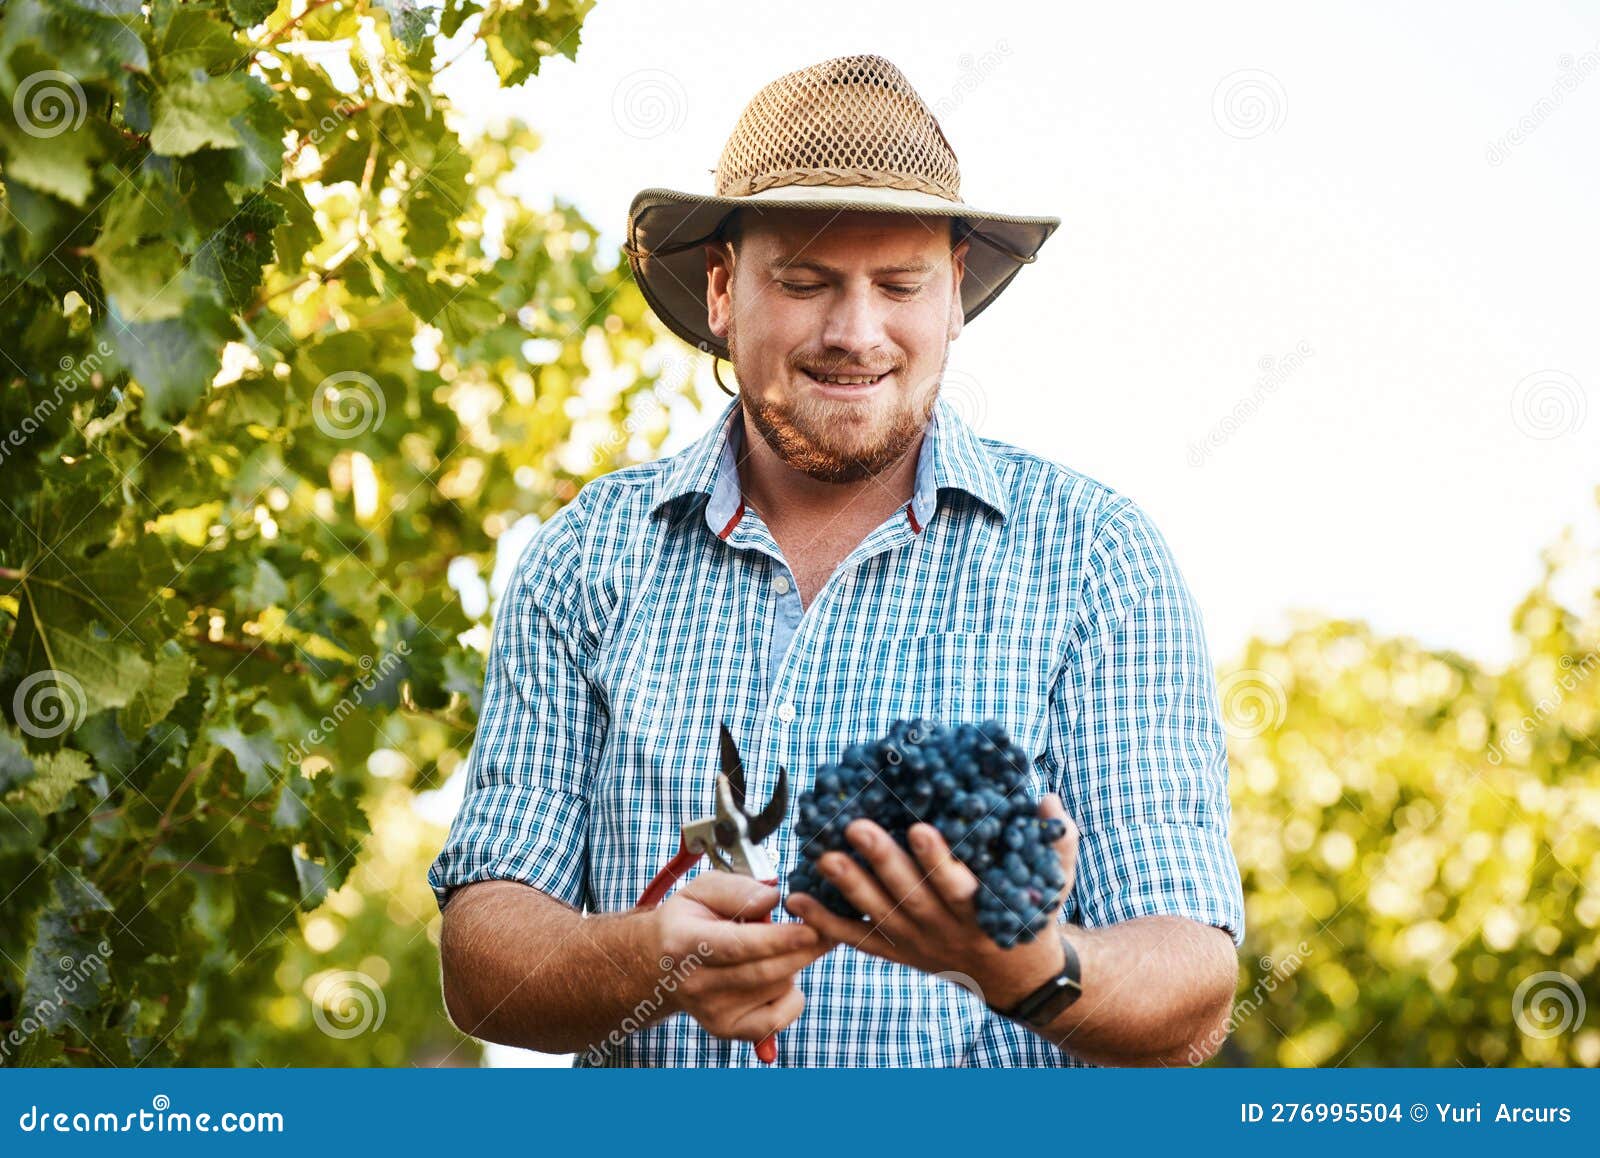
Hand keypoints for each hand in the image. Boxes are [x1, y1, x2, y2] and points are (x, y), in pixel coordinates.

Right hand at [652, 871, 836, 1043]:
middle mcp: (696, 984)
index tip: (812, 926)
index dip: (779, 939)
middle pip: (765, 971)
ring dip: (793, 963)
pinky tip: (781, 977)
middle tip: (828, 927)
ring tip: (784, 945)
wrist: (659, 966)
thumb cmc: (687, 920)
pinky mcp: (726, 1030)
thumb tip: (773, 899)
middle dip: (804, 948)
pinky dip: (792, 996)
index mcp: (685, 943)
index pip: (738, 946)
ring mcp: (711, 1012)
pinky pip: (779, 1017)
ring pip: (778, 987)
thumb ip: (737, 888)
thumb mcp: (702, 889)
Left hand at [784, 793, 1079, 1010]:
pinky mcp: (900, 953)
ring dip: (849, 887)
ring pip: (880, 916)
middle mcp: (947, 930)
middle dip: (882, 861)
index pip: (958, 884)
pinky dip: (826, 924)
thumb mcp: (1055, 880)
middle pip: (910, 896)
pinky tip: (797, 900)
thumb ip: (1057, 840)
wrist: (1019, 978)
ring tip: (822, 856)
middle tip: (855, 826)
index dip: (938, 859)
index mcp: (983, 911)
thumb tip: (1048, 798)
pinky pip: (859, 940)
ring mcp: (919, 944)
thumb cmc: (1034, 915)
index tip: (919, 827)